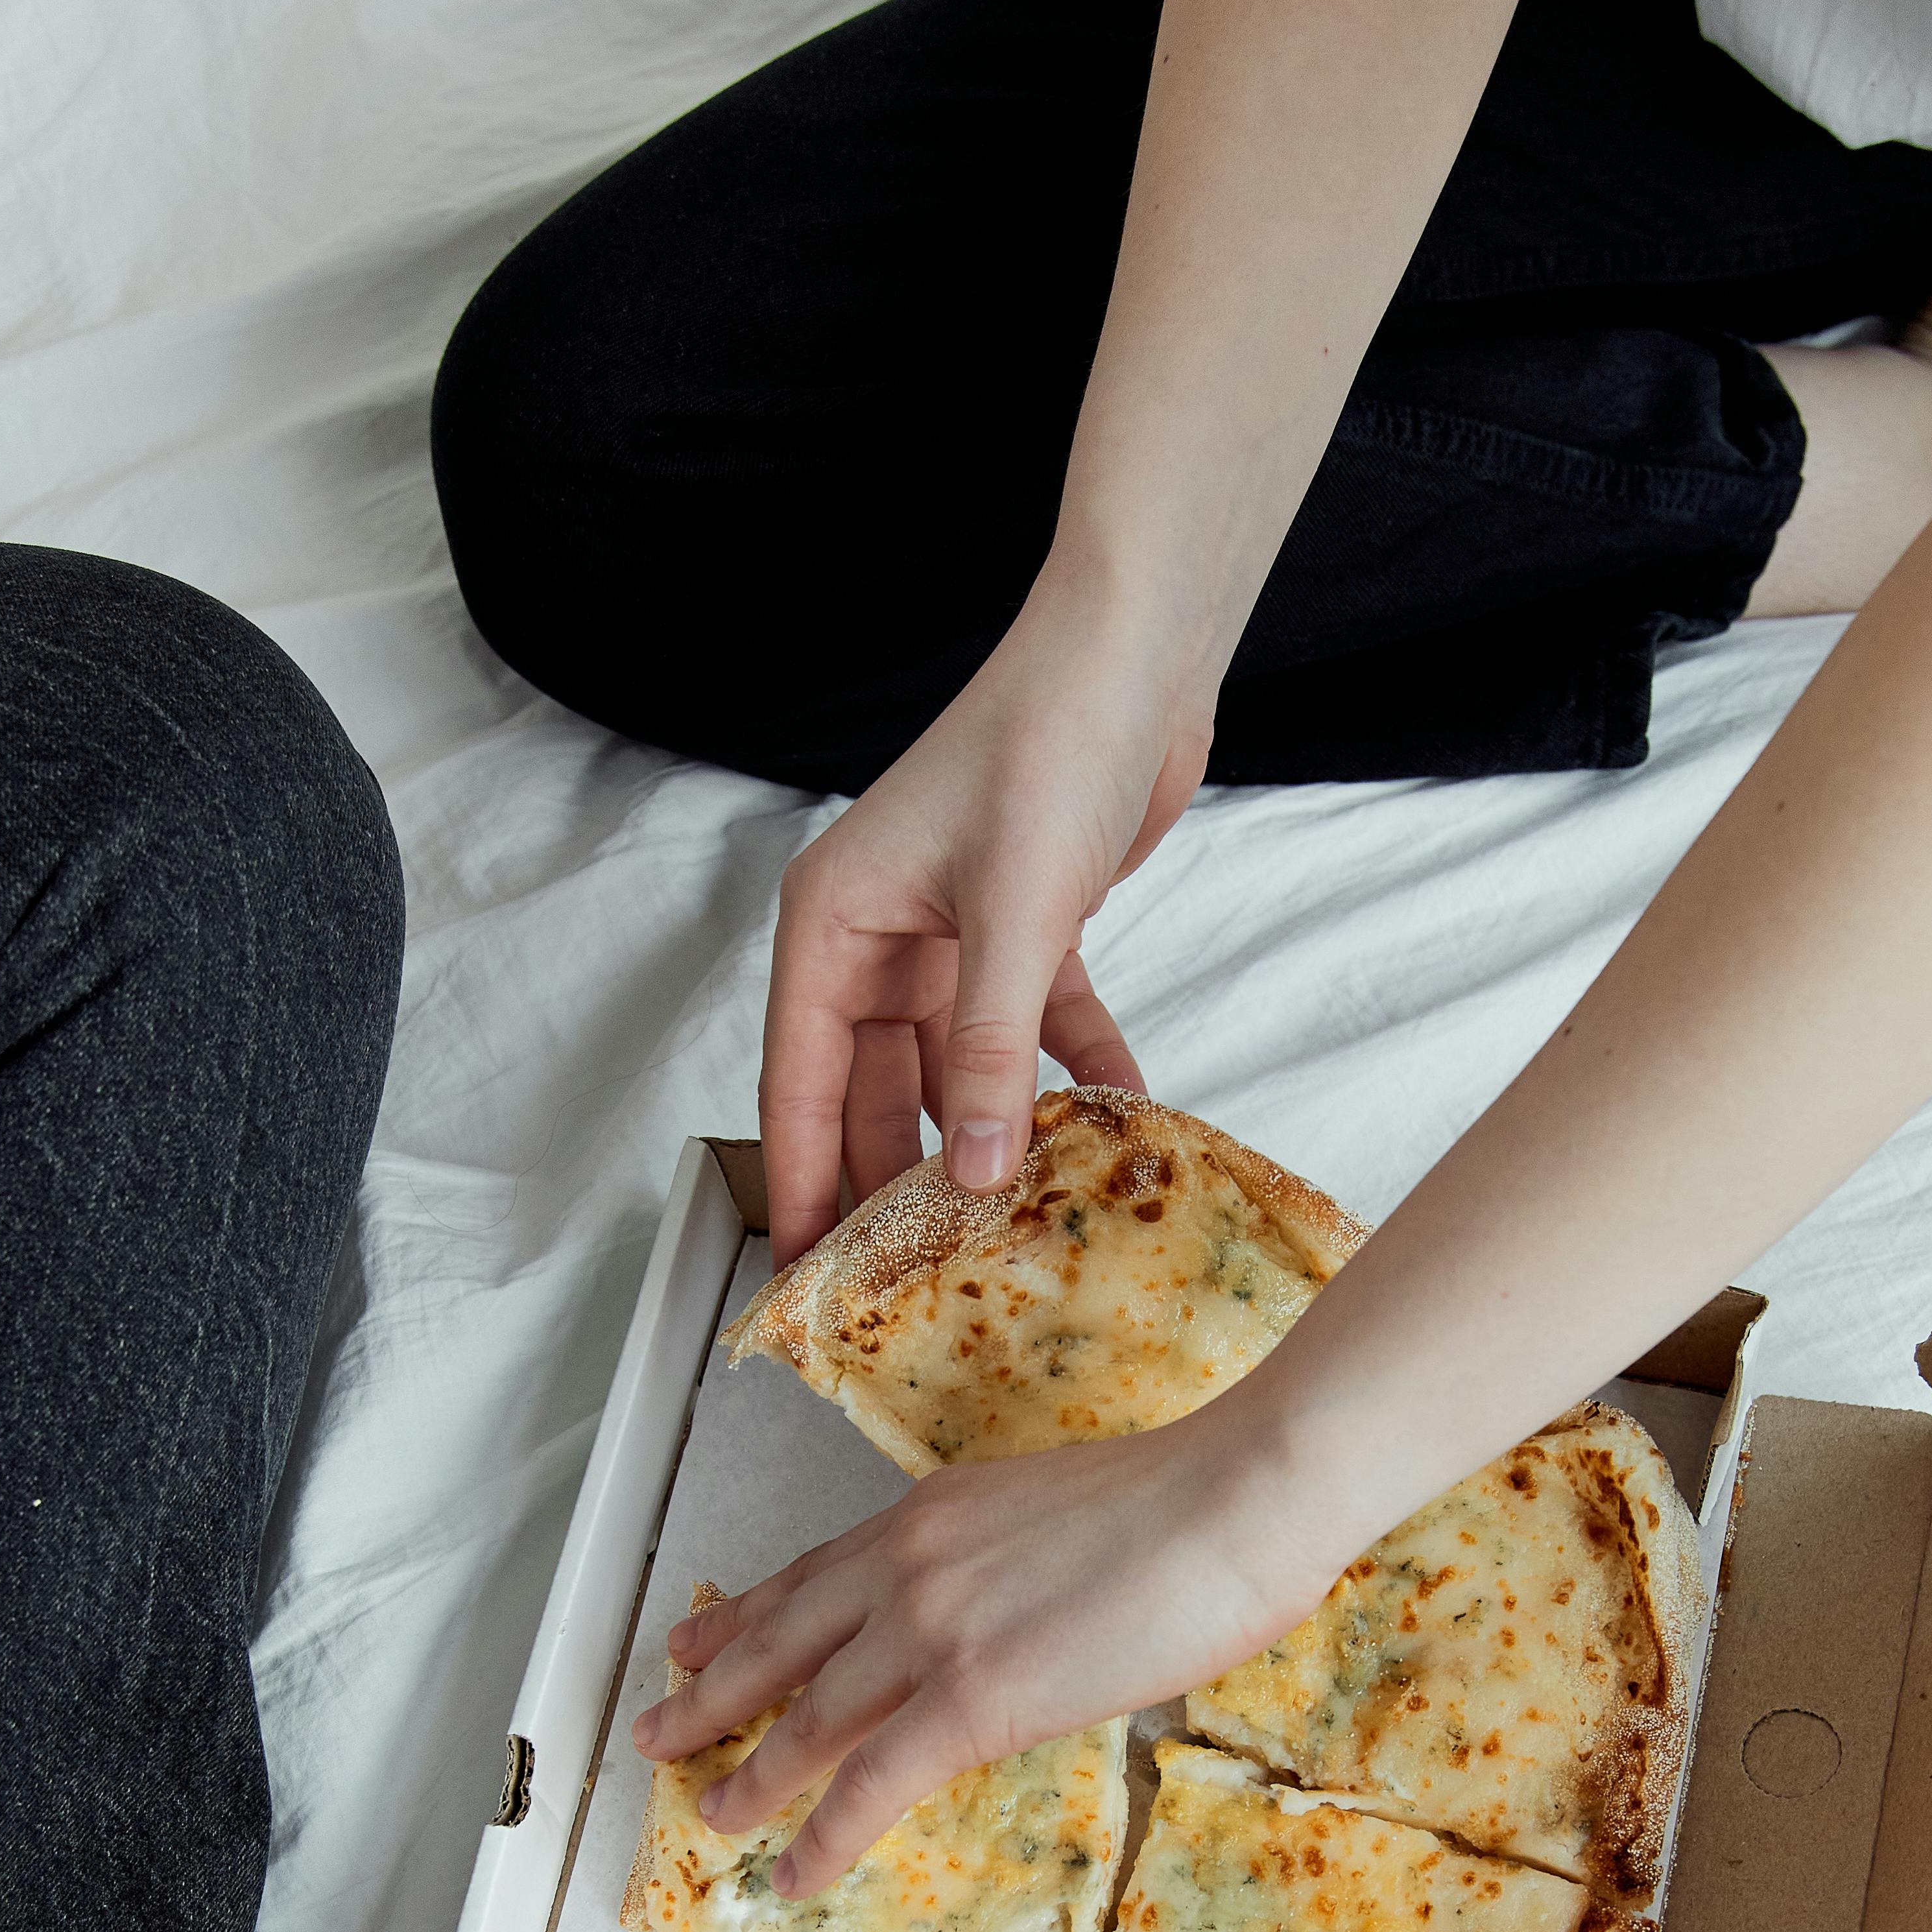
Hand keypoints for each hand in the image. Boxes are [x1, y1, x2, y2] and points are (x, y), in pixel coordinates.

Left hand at [631, 1403, 1333, 1894]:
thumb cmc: (1190, 1504)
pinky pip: (870, 1782)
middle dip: (708, 1692)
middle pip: (780, 1640)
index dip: (745, 1616)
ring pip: (807, 1715)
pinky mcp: (970, 1698)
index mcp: (932, 1516)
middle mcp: (907, 1565)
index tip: (693, 1641)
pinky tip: (791, 1873)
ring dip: (750, 1771)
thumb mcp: (1058, 1517)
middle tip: (654, 1730)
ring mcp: (930, 1630)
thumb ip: (1007, 1565)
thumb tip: (1010, 1617)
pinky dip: (822, 1834)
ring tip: (710, 1813)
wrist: (1235, 1498)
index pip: (813, 1574)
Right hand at [761, 579, 1212, 1261]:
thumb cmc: (1046, 744)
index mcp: (834, 923)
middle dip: (891, 1177)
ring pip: (955, 1068)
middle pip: (869, 1088)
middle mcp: (879, 934)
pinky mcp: (1028, 928)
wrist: (1134, 655)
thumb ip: (990, 1051)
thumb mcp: (1014, 915)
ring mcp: (952, 934)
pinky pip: (1038, 1027)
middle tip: (906, 1276)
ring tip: (1003, 1226)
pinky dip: (1071, 1072)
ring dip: (985, 1134)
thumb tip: (972, 1171)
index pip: (797, 1079)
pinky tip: (1109, 1127)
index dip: (798, 1178)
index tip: (803, 1268)